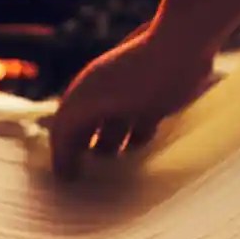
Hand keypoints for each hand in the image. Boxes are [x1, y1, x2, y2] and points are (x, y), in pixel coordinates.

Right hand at [50, 28, 215, 178]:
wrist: (179, 49)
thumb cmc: (130, 75)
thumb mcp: (86, 103)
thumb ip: (65, 132)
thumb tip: (61, 169)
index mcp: (81, 94)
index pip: (64, 131)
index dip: (62, 156)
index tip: (67, 184)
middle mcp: (101, 98)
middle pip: (86, 135)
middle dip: (84, 158)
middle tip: (88, 189)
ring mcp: (129, 102)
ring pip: (114, 137)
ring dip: (111, 157)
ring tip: (112, 184)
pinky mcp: (155, 106)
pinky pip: (141, 134)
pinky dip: (137, 149)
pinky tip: (139, 169)